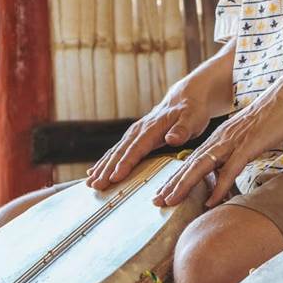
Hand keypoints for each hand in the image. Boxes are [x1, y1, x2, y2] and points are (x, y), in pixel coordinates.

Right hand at [86, 83, 211, 190]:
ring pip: (115, 152)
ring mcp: (134, 133)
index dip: (125, 164)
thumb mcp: (193, 118)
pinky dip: (105, 162)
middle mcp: (139, 130)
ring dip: (102, 167)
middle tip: (95, 186)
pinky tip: (94, 172)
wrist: (186, 96)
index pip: (136, 148)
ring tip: (89, 183)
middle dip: (106, 169)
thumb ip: (182, 130)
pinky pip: (117, 151)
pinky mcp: (134, 136)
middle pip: (120, 152)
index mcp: (152, 128)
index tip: (114, 178)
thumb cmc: (192, 110)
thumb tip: (171, 139)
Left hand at [154, 70, 282, 207]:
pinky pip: (230, 169)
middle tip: (155, 201)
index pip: (192, 160)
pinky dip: (219, 186)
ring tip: (170, 201)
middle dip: (171, 184)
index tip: (163, 193)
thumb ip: (236, 154)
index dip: (176, 177)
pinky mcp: (248, 145)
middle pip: (190, 164)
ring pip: (202, 166)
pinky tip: (210, 202)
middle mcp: (221, 139)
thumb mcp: (249, 138)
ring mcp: (233, 142)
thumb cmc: (274, 117)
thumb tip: (227, 173)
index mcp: (220, 137)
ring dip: (184, 185)